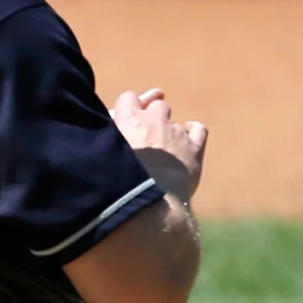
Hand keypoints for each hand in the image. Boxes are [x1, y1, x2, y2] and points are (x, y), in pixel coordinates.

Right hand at [110, 86, 207, 203]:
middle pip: (158, 106)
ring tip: (165, 156)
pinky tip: (188, 146)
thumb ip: (109, 130)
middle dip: (154, 118)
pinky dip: (194, 134)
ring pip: (176, 124)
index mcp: (129, 118)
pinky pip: (199, 130)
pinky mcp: (194, 148)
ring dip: (171, 134)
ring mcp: (176, 132)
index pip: (129, 98)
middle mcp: (154, 119)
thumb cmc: (120, 182)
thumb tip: (114, 119)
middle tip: (149, 139)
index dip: (130, 108)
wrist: (150, 204)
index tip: (130, 119)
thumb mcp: (103, 152)